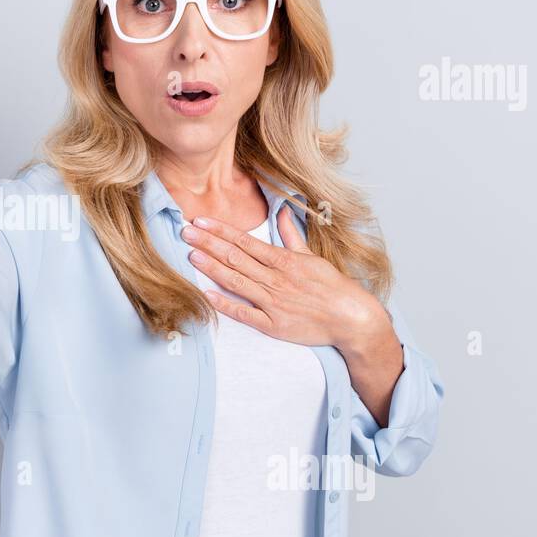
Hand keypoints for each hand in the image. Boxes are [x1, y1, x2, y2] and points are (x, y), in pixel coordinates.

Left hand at [181, 204, 388, 350]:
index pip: (245, 241)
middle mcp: (275, 279)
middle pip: (235, 257)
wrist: (351, 318)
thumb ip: (292, 235)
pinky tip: (207, 294)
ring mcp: (273, 302)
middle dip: (208, 243)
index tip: (201, 220)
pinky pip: (245, 314)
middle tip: (185, 231)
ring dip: (211, 267)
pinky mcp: (273, 325)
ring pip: (236, 281)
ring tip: (191, 255)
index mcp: (284, 261)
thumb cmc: (331, 287)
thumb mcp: (312, 257)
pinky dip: (226, 304)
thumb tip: (283, 211)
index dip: (220, 231)